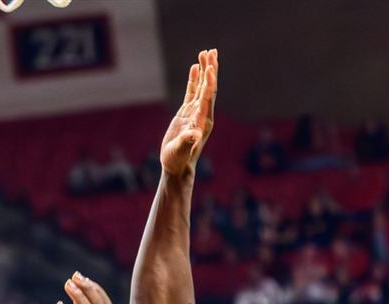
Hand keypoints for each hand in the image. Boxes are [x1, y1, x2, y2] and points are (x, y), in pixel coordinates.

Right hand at [160, 49, 217, 176]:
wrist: (177, 166)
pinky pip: (192, 92)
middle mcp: (202, 114)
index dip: (209, 81)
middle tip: (211, 51)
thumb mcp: (180, 151)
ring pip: (202, 87)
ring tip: (205, 53)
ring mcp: (195, 112)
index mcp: (203, 120)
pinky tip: (195, 67)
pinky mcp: (187, 113)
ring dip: (204, 70)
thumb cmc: (178, 160)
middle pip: (209, 87)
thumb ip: (186, 141)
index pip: (208, 97)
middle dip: (211, 69)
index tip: (209, 67)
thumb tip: (193, 134)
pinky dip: (194, 80)